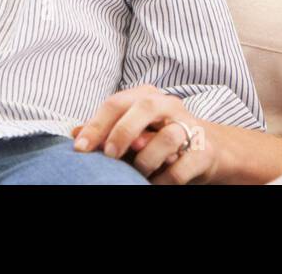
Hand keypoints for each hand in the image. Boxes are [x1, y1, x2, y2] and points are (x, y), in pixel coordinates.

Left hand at [71, 85, 219, 184]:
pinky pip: (181, 168)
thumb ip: (107, 130)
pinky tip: (154, 183)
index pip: (117, 102)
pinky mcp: (204, 151)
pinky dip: (164, 180)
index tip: (80, 147)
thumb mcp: (133, 130)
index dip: (97, 124)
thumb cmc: (159, 138)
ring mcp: (190, 126)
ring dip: (147, 159)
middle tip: (109, 155)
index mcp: (147, 97)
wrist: (206, 149)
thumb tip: (75, 133)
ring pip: (168, 136)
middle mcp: (170, 106)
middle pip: (145, 106)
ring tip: (139, 172)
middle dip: (123, 131)